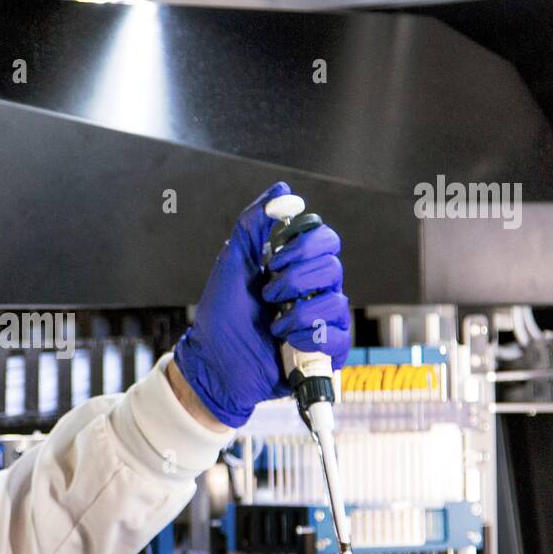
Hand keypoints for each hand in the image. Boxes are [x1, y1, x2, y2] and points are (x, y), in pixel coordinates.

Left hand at [172, 181, 350, 427]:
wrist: (213, 362)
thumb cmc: (221, 316)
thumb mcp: (233, 263)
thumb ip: (255, 225)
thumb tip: (282, 191)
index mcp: (294, 267)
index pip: (325, 241)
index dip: (305, 246)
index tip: (276, 259)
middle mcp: (311, 291)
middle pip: (334, 267)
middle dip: (299, 278)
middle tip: (271, 292)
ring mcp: (318, 321)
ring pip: (338, 302)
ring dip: (301, 312)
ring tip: (274, 323)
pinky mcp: (322, 351)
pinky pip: (339, 337)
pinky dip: (312, 337)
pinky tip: (288, 341)